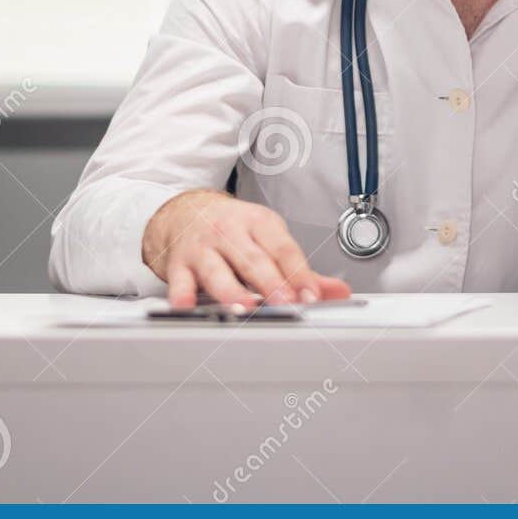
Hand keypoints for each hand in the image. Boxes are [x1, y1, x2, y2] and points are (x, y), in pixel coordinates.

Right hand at [142, 189, 352, 307]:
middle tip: (286, 303)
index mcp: (258, 223)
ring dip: (231, 291)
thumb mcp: (269, 238)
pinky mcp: (179, 264)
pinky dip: (182, 295)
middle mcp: (229, 232)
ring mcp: (203, 248)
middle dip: (270, 283)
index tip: (311, 295)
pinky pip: (179, 281)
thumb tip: (339, 291)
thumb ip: (302, 270)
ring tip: (243, 307)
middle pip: (253, 260)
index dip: (298, 273)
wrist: (187, 211)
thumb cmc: (234, 229)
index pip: (283, 249)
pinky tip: (187, 307)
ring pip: (217, 271)